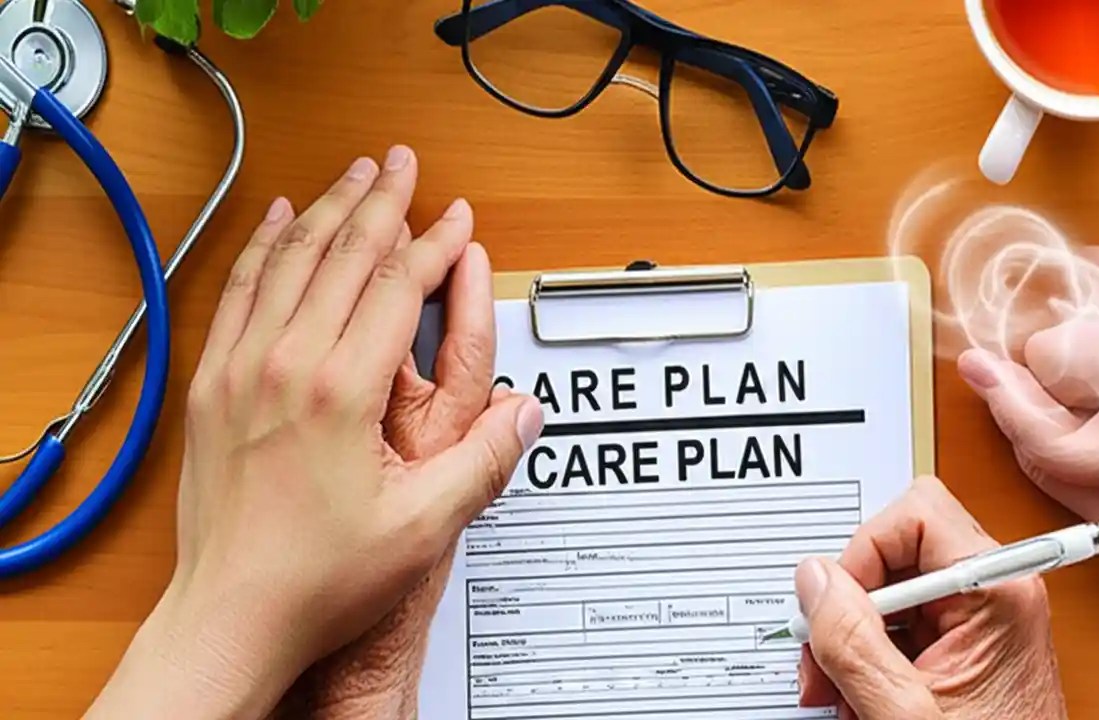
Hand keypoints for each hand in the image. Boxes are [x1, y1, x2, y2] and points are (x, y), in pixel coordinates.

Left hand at [277, 199, 506, 718]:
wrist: (230, 615)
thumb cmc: (314, 577)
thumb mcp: (421, 528)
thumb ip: (481, 464)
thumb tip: (525, 414)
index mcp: (339, 391)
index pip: (398, 286)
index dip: (434, 243)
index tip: (456, 217)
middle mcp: (284, 365)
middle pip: (342, 253)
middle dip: (381, 200)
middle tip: (404, 164)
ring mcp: (240, 370)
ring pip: (288, 259)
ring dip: (325, 209)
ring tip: (353, 175)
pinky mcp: (213, 385)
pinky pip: (238, 289)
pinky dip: (262, 247)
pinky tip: (275, 222)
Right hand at [796, 477, 1066, 719]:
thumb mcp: (904, 710)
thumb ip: (853, 640)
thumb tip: (813, 577)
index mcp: (999, 593)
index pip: (917, 514)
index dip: (864, 550)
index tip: (837, 602)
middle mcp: (995, 594)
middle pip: (898, 548)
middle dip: (849, 600)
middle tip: (824, 652)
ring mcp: (980, 620)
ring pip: (891, 589)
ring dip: (851, 636)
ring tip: (836, 688)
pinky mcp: (964, 645)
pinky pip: (899, 625)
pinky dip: (867, 657)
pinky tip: (858, 697)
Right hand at [957, 247, 1098, 554]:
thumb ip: (1053, 472)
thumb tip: (1002, 407)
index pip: (1026, 409)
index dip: (997, 391)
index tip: (977, 371)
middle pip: (1043, 349)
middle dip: (1048, 374)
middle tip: (1085, 397)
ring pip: (1067, 306)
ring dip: (1073, 333)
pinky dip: (1093, 291)